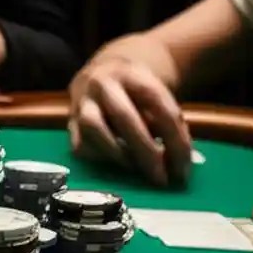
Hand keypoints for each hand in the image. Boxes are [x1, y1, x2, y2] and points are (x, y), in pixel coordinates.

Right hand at [67, 55, 192, 186]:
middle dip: (146, 151)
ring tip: (138, 169)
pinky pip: (81, 144)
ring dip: (119, 154)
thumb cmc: (135, 93)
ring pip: (95, 128)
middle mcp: (102, 84)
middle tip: (161, 179)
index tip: (183, 167)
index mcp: (132, 73)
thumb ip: (166, 122)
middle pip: (124, 117)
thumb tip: (176, 161)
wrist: (99, 74)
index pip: (157, 102)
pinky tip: (119, 163)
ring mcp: (81, 103)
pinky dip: (101, 158)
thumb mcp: (156, 95)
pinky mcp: (69, 123)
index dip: (174, 137)